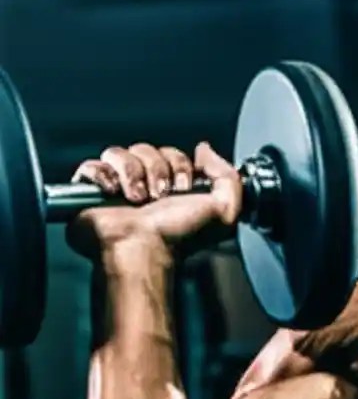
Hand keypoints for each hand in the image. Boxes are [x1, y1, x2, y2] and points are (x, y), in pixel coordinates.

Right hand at [66, 142, 242, 260]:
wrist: (143, 249)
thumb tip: (205, 150)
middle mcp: (144, 184)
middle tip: (160, 196)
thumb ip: (228, 177)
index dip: (179, 165)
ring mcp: (115, 186)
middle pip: (146, 149)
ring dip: (132, 174)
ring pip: (119, 153)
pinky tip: (113, 193)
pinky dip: (103, 176)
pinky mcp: (89, 190)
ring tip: (138, 199)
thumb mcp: (224, 210)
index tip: (183, 189)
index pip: (172, 153)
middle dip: (157, 170)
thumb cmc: (179, 236)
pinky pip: (92, 165)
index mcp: (172, 187)